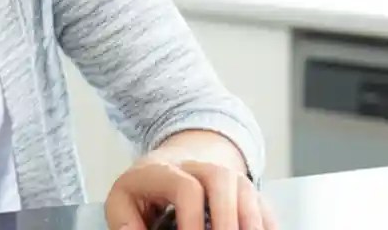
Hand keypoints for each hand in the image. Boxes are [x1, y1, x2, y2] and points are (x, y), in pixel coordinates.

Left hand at [104, 154, 276, 229]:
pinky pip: (263, 204)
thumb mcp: (122, 201)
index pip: (186, 187)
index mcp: (164, 170)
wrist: (170, 164)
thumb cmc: (144, 190)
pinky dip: (265, 225)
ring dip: (250, 221)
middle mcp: (198, 167)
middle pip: (222, 180)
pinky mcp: (244, 190)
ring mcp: (225, 175)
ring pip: (246, 188)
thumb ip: (125, 223)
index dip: (192, 221)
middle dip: (226, 220)